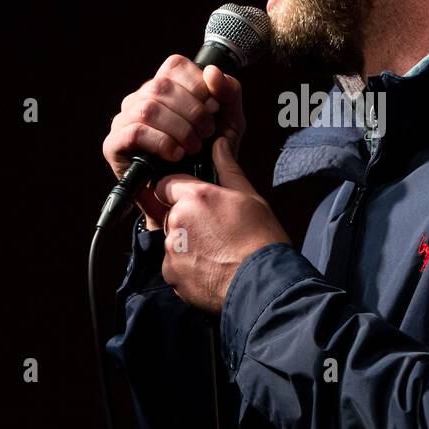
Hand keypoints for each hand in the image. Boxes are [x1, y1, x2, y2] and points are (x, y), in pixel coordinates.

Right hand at [102, 56, 245, 229]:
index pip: (175, 66)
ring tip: (192, 148)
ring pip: (149, 108)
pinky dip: (162, 142)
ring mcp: (123, 120)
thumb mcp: (228, 122)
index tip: (214, 108)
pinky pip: (135, 132)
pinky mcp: (113, 144)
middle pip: (162, 86)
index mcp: (164, 87)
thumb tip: (212, 72)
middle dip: (192, 111)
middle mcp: (140, 98)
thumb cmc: (208, 156)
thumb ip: (229, 93)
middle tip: (206, 134)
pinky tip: (176, 155)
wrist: (190, 198)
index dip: (198, 84)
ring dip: (179, 129)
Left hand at [154, 136, 291, 313]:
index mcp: (195, 198)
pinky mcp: (171, 275)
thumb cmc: (261, 240)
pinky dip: (188, 267)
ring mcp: (172, 250)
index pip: (166, 185)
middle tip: (216, 232)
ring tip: (217, 253)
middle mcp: (178, 221)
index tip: (193, 202)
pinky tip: (212, 269)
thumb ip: (227, 169)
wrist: (263, 284)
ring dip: (188, 244)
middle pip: (171, 214)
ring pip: (173, 241)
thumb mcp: (249, 197)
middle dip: (187, 220)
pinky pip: (174, 265)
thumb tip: (219, 145)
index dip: (178, 191)